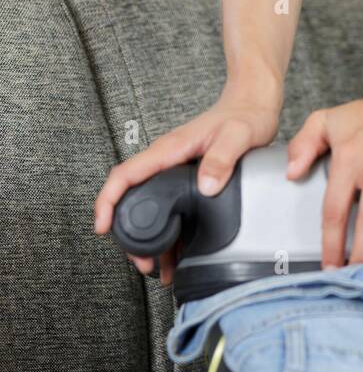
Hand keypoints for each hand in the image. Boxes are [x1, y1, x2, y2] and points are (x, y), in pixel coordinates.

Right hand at [93, 79, 282, 284]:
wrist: (252, 102)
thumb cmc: (244, 115)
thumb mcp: (238, 136)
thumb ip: (222, 158)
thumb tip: (206, 187)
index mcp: (169, 150)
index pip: (125, 174)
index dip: (108, 200)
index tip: (102, 226)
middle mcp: (166, 160)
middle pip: (131, 197)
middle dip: (128, 233)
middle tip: (141, 262)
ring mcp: (174, 169)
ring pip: (149, 206)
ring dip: (149, 238)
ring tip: (159, 268)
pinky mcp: (186, 177)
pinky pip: (168, 206)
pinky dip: (169, 232)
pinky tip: (178, 253)